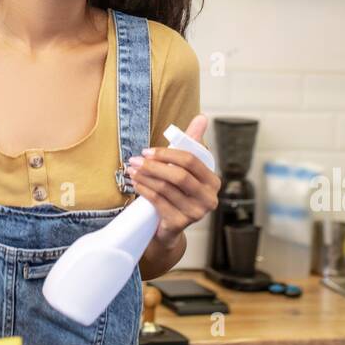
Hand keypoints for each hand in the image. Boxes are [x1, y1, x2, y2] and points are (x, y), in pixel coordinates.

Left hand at [126, 113, 220, 248]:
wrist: (170, 227)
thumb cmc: (178, 191)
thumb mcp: (185, 168)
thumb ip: (192, 142)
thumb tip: (202, 117)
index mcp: (213, 181)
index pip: (191, 160)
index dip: (167, 154)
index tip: (147, 151)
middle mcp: (209, 198)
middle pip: (179, 175)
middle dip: (154, 166)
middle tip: (135, 160)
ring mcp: (196, 213)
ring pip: (166, 188)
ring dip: (145, 177)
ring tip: (132, 170)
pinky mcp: (180, 223)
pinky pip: (158, 202)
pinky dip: (144, 190)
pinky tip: (136, 184)